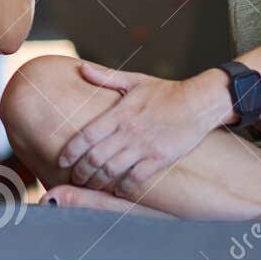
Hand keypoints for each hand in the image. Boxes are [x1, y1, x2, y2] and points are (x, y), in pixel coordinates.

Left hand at [56, 63, 221, 194]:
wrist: (199, 101)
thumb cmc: (166, 91)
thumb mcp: (134, 80)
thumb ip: (106, 77)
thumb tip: (81, 68)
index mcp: (119, 113)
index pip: (86, 135)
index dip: (71, 151)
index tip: (61, 161)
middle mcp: (129, 131)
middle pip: (95, 157)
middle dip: (80, 171)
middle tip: (74, 178)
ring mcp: (144, 146)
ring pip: (112, 170)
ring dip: (97, 181)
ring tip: (90, 186)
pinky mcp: (160, 158)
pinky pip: (136, 178)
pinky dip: (123, 187)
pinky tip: (117, 191)